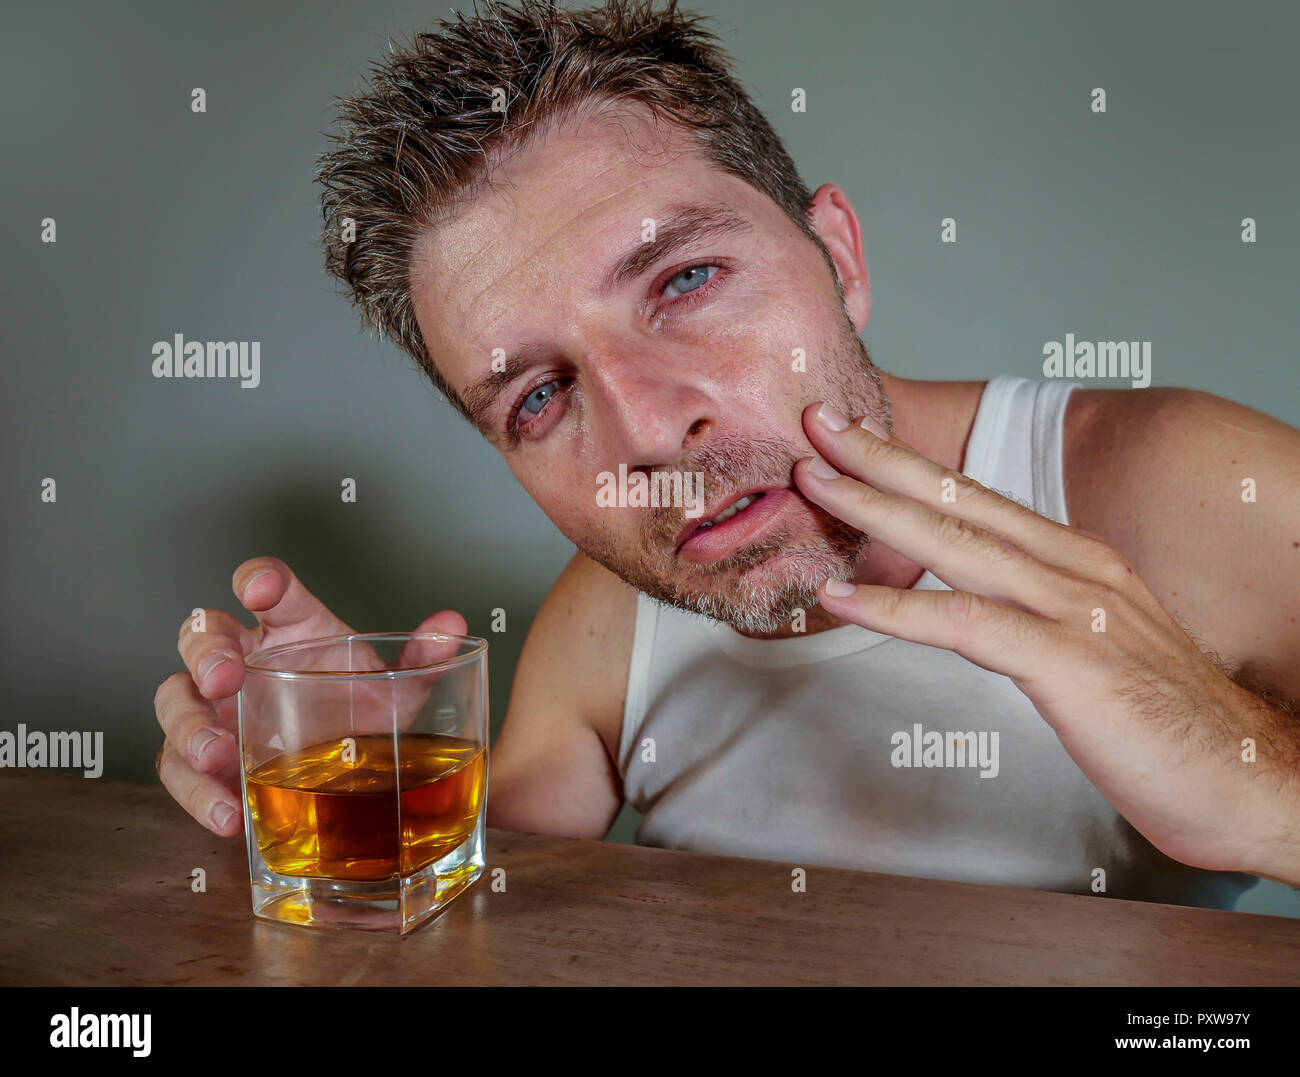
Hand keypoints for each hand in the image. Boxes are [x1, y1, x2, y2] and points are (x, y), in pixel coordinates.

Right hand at [153, 557, 466, 835]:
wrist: (349, 772)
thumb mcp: (396, 688)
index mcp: (289, 627)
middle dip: (205, 652)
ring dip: (189, 726)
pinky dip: (199, 793)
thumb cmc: (361, 711)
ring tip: (218, 753)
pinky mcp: (204, 762)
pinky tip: (229, 814)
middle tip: (224, 676)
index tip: (259, 587)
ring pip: (174, 702)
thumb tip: (455, 628)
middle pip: (201, 635)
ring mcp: (215, 710)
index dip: (259, 579)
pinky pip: (179, 771)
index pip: (268, 587)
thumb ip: (422, 659)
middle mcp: (242, 659)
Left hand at [794, 402, 1296, 878]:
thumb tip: (976, 604)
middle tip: (815, 424)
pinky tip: (841, 597)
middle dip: (879, 459)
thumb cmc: (1165, 722)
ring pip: (954, 543)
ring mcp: (1073, 610)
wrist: (1253, 777)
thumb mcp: (1093, 646)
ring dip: (874, 509)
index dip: (909, 466)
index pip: (978, 498)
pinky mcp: (1069, 661)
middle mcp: (1075, 569)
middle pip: (959, 500)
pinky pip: (963, 624)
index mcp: (1079, 561)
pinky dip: (894, 608)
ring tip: (811, 483)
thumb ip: (1037, 613)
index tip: (852, 439)